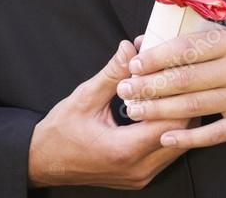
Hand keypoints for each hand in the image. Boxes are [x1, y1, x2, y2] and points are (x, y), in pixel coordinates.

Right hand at [27, 38, 197, 188]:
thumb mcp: (85, 97)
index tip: (173, 71)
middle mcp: (138, 169)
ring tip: (170, 89)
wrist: (44, 161)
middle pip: (180, 135)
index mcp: (124, 151)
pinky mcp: (139, 176)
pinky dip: (168, 130)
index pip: (171, 124)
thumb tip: (130, 48)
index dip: (176, 95)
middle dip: (181, 103)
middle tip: (177, 76)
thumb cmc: (61, 132)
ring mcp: (140, 176)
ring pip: (176, 145)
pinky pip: (166, 153)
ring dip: (177, 117)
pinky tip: (161, 109)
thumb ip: (112, 73)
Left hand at [116, 26, 225, 150]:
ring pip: (193, 106)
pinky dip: (187, 137)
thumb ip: (189, 37)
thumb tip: (145, 40)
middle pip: (185, 79)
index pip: (185, 49)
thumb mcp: (222, 35)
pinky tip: (164, 136)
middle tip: (126, 90)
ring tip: (134, 110)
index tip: (134, 65)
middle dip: (150, 86)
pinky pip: (212, 133)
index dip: (156, 58)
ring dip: (159, 110)